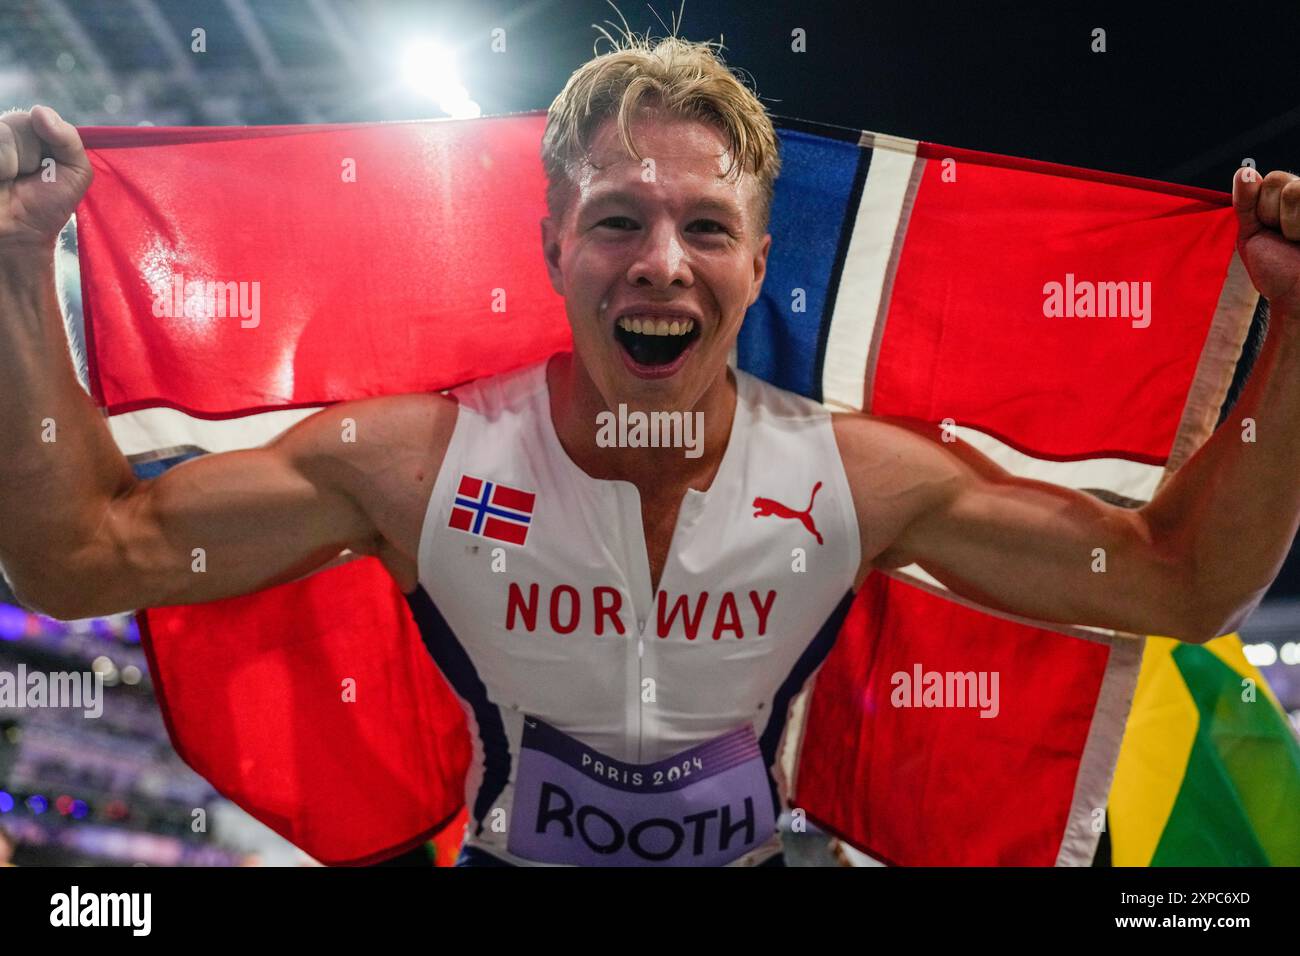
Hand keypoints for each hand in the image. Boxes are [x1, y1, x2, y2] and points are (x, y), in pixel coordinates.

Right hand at [0, 106, 92, 253]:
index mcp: (24, 132)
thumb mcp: (75, 173)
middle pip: (16, 124)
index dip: (45, 141)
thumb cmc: (47, 205)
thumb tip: (39, 110)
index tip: (46, 167)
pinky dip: (1, 168)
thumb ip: (68, 139)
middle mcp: (1, 134)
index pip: (35, 118)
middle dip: (28, 156)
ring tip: (8, 182)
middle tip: (25, 178)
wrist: (19, 235)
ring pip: (2, 137)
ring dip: (10, 165)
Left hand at [1233, 166, 1299, 313]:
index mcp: (1294, 194)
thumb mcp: (1252, 234)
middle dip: (1274, 215)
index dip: (1263, 210)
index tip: (1272, 230)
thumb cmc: (1278, 266)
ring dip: (1291, 224)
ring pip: (1296, 190)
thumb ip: (1245, 202)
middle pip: (1280, 180)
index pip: (1270, 180)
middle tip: (1288, 237)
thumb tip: (1243, 171)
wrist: (1298, 296)